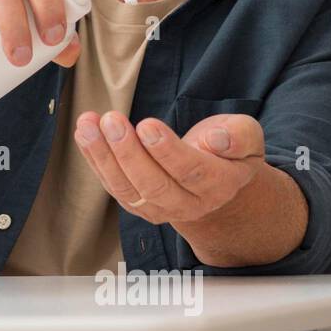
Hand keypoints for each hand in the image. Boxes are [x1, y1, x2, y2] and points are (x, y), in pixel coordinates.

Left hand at [73, 111, 263, 227]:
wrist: (215, 178)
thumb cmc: (228, 149)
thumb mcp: (246, 135)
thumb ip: (238, 136)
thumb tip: (216, 140)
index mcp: (219, 185)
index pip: (191, 171)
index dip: (167, 150)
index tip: (147, 124)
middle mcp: (189, 204)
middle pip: (154, 185)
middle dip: (128, 152)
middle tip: (111, 121)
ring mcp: (160, 209)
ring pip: (127, 189)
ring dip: (103, 156)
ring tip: (88, 125)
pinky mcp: (137, 204)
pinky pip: (112, 186)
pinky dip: (95, 160)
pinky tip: (84, 134)